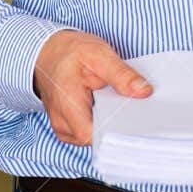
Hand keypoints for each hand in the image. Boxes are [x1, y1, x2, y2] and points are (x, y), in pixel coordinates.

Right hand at [34, 30, 151, 145]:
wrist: (48, 52)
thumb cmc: (69, 52)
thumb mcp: (98, 55)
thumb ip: (121, 75)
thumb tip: (144, 91)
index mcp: (67, 105)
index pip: (93, 136)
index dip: (116, 132)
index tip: (138, 123)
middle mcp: (62, 122)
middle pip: (96, 140)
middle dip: (119, 128)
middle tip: (140, 113)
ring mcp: (63, 127)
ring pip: (94, 139)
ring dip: (111, 126)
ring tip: (126, 109)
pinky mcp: (68, 127)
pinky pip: (89, 134)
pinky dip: (104, 124)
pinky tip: (115, 111)